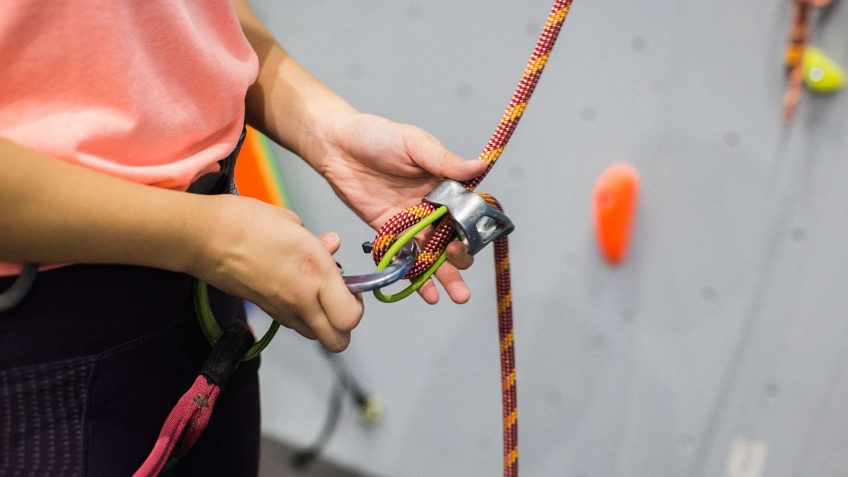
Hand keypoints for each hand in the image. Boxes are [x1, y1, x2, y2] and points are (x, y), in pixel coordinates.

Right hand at [194, 195, 362, 351]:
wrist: (206, 237)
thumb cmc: (249, 222)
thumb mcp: (293, 223)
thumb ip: (318, 243)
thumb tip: (330, 246)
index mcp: (316, 273)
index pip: (351, 317)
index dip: (357, 307)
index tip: (353, 288)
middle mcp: (302, 299)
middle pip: (338, 341)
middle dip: (345, 326)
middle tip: (340, 301)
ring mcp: (282, 310)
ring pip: (315, 335)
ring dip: (322, 322)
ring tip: (315, 293)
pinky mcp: (266, 312)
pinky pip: (294, 324)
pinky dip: (301, 315)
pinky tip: (293, 290)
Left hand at [311, 113, 487, 304]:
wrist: (335, 145)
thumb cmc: (377, 135)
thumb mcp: (414, 143)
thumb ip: (443, 160)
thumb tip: (480, 165)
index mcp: (443, 183)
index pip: (466, 211)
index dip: (471, 228)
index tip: (470, 241)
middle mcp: (431, 206)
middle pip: (453, 238)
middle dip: (461, 257)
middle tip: (459, 265)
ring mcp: (411, 222)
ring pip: (433, 254)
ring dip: (446, 276)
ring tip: (458, 296)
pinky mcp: (388, 232)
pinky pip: (405, 257)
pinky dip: (416, 276)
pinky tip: (427, 293)